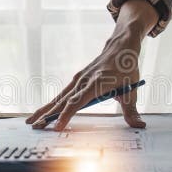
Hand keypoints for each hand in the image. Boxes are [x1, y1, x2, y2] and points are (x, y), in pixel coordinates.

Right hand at [26, 0, 157, 130]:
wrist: (121, 45)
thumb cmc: (127, 67)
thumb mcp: (132, 89)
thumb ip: (132, 110)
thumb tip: (139, 124)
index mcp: (97, 82)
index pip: (78, 102)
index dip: (66, 115)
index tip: (57, 126)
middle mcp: (84, 80)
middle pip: (63, 100)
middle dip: (48, 114)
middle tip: (35, 126)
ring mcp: (79, 79)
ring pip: (59, 97)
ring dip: (45, 109)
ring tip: (32, 121)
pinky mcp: (78, 79)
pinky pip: (62, 93)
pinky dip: (52, 103)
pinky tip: (43, 111)